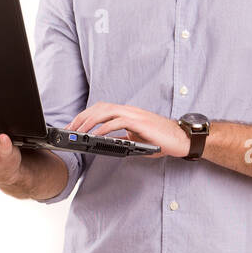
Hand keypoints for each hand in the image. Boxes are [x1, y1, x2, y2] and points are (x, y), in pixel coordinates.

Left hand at [67, 103, 189, 157]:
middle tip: (70, 129)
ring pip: (105, 112)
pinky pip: (117, 122)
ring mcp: (134, 114)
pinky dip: (104, 128)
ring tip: (78, 132)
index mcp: (127, 112)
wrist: (181, 138)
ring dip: (89, 122)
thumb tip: (109, 145)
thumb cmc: (162, 139)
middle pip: (99, 108)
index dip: (85, 116)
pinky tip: (95, 136)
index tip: (74, 127)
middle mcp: (128, 110)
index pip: (101, 109)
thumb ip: (123, 138)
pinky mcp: (139, 122)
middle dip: (82, 118)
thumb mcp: (137, 139)